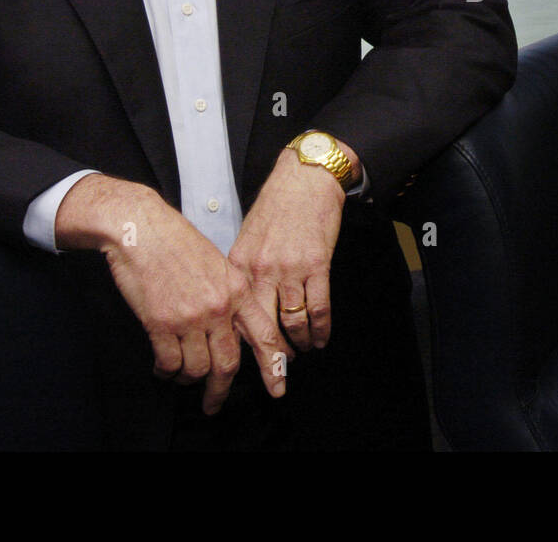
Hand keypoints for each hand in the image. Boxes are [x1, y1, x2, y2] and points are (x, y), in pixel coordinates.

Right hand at [56, 174, 292, 413]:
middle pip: (229, 364)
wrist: (143, 229)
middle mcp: (219, 306)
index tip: (278, 387)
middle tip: (214, 404)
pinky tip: (163, 368)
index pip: (264, 336)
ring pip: (198, 368)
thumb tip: (235, 329)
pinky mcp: (162, 323)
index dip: (273, 366)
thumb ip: (231, 296)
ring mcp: (191, 316)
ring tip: (180, 376)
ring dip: (188, 378)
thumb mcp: (218, 264)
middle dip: (221, 390)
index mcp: (238, 289)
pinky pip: (170, 363)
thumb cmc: (177, 243)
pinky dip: (167, 371)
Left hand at [228, 145, 350, 351]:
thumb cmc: (276, 208)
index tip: (244, 366)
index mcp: (239, 265)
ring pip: (292, 321)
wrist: (303, 180)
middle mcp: (260, 270)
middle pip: (263, 328)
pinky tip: (321, 338)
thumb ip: (242, 273)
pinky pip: (318, 307)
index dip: (241, 346)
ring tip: (301, 353)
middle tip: (276, 378)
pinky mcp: (316, 264)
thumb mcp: (247, 238)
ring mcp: (289, 268)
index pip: (236, 317)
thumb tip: (238, 308)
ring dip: (299, 344)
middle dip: (270, 359)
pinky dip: (321, 329)